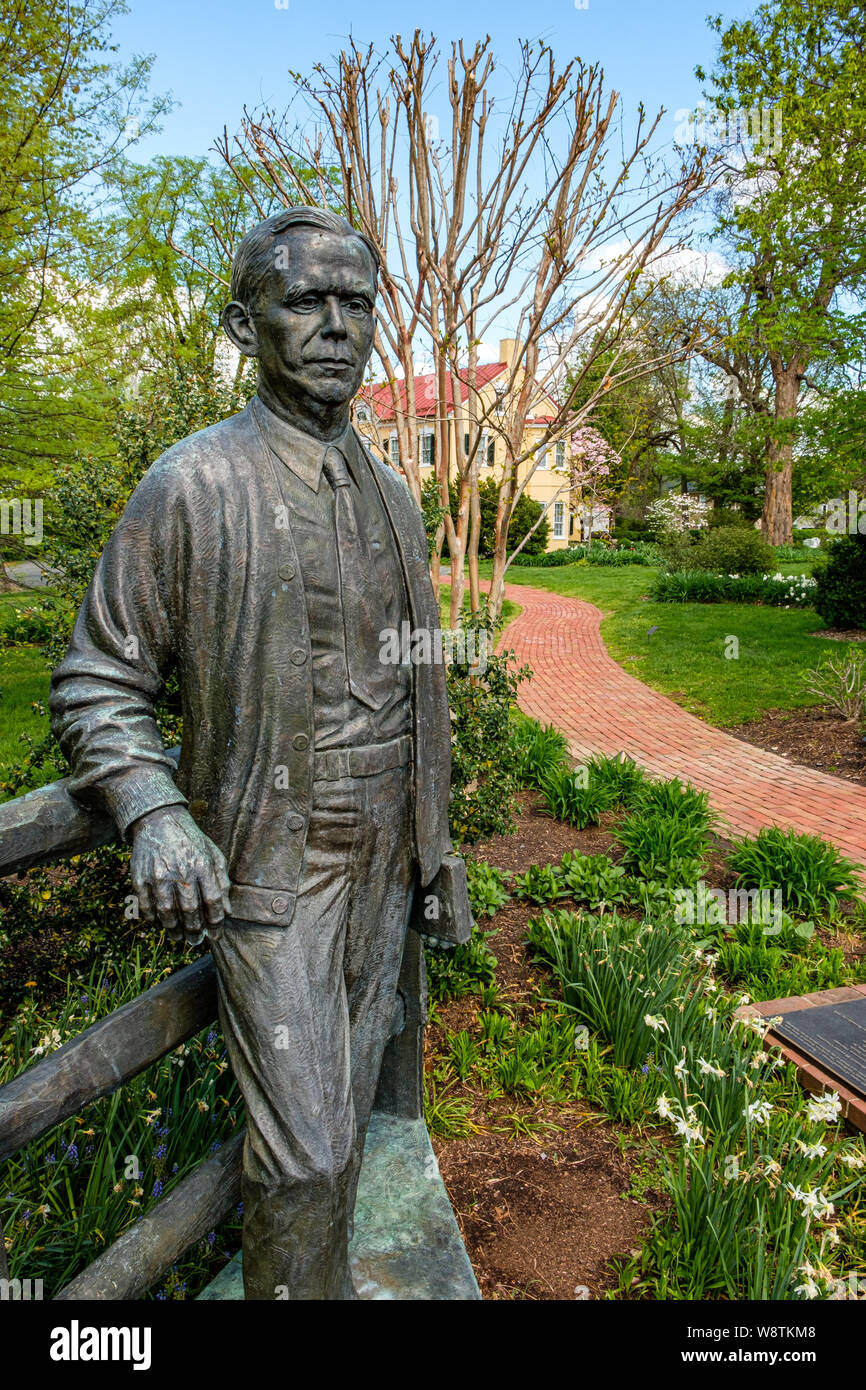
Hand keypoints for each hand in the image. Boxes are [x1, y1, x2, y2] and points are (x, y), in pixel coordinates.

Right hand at [129, 805, 231, 946]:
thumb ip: (222, 882)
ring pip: (167, 912)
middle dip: (195, 931)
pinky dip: (154, 920)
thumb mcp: (213, 855)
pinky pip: (146, 907)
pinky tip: (161, 925)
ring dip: (174, 929)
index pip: (212, 901)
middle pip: (190, 910)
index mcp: (202, 864)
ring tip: (179, 936)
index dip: (215, 922)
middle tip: (196, 940)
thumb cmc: (190, 841)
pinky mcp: (140, 878)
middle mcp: (181, 871)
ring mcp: (158, 875)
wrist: (158, 821)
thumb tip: (227, 912)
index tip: (216, 935)